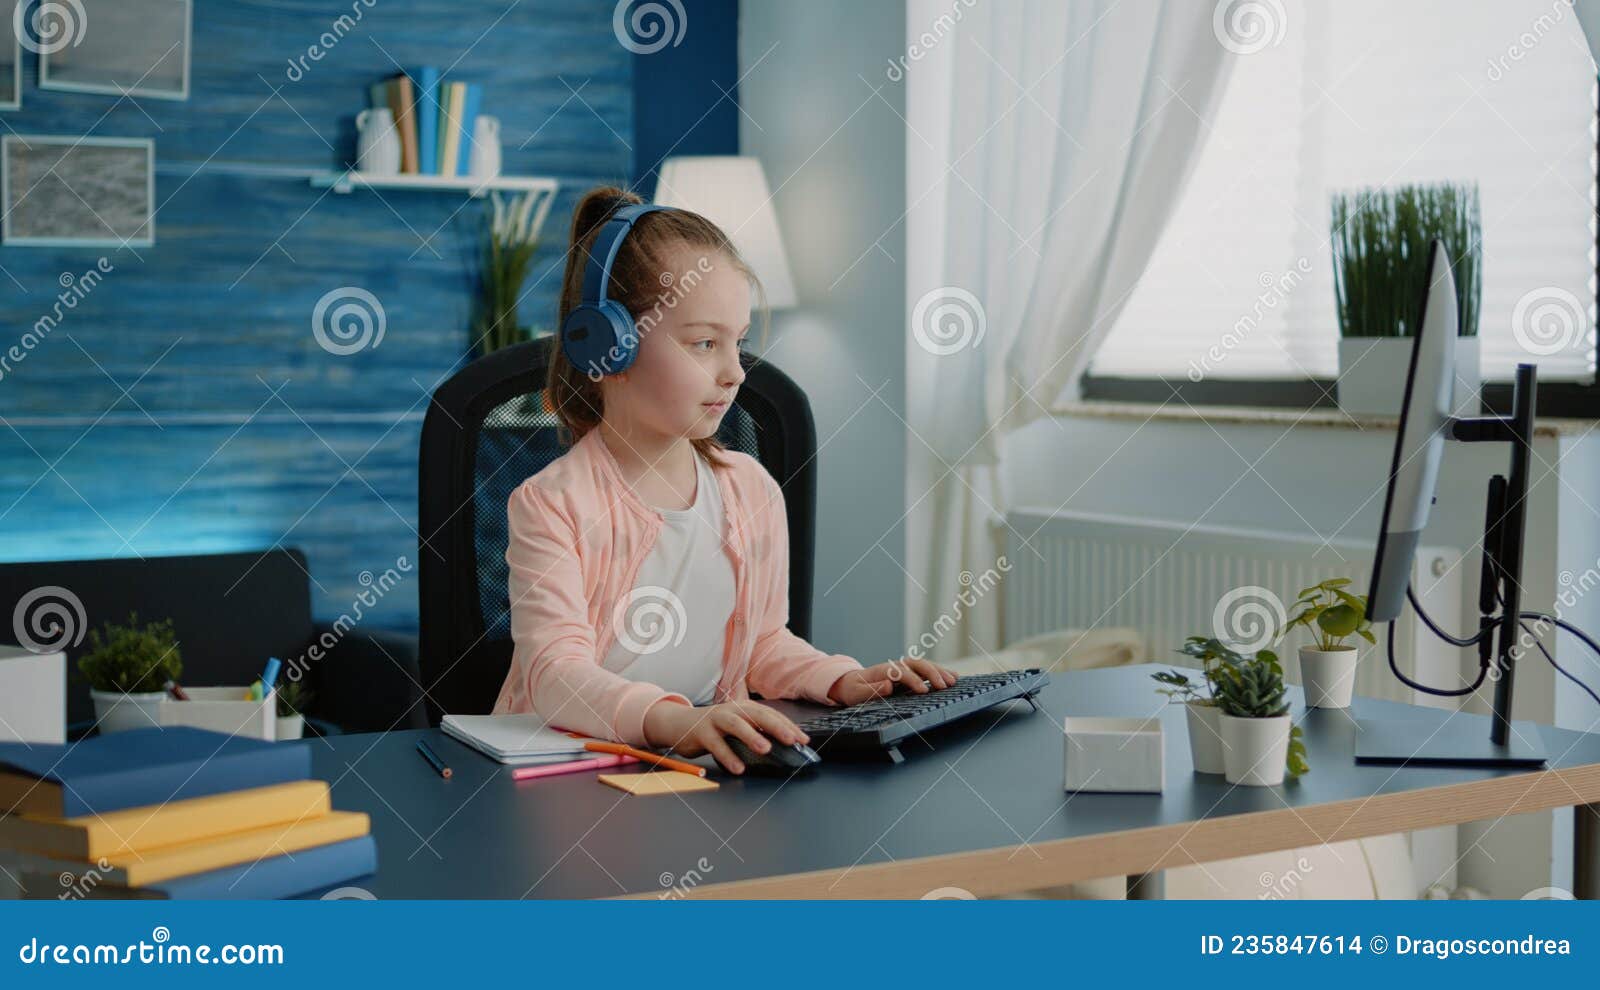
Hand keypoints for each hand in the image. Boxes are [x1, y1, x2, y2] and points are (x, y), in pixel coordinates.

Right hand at [641, 698, 809, 774]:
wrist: (679, 724)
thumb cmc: (713, 728)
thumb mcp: (736, 727)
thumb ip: (755, 734)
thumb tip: (782, 748)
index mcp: (745, 708)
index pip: (771, 715)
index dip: (788, 726)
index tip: (803, 740)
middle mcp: (732, 710)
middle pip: (757, 715)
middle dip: (776, 727)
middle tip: (791, 740)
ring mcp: (716, 719)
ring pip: (736, 724)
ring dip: (751, 736)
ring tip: (766, 749)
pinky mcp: (701, 732)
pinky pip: (716, 744)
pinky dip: (728, 756)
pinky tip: (738, 768)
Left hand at [827, 658, 957, 705]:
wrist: (851, 682)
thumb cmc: (854, 689)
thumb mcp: (856, 693)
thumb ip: (871, 690)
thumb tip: (889, 684)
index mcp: (884, 670)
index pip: (902, 672)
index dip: (914, 681)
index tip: (924, 691)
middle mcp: (896, 666)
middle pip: (917, 664)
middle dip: (932, 673)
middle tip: (943, 686)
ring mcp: (904, 669)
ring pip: (924, 665)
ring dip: (939, 671)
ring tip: (953, 681)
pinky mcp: (910, 674)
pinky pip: (926, 671)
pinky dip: (940, 672)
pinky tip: (953, 677)